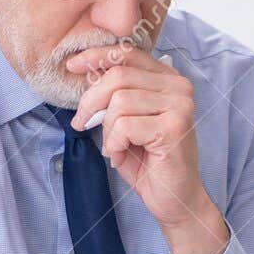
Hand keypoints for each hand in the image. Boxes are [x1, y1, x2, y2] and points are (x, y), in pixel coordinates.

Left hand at [67, 45, 228, 253]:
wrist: (174, 199)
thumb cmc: (148, 162)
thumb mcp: (125, 120)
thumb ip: (114, 94)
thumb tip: (85, 69)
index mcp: (168, 79)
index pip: (128, 53)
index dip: (97, 56)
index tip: (73, 65)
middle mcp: (178, 87)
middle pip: (118, 76)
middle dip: (91, 101)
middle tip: (82, 123)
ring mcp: (180, 105)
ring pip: (119, 102)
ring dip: (107, 131)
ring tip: (116, 148)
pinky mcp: (175, 127)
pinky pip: (125, 126)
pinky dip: (116, 145)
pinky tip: (124, 156)